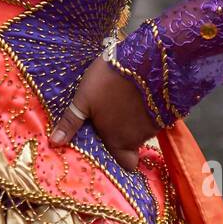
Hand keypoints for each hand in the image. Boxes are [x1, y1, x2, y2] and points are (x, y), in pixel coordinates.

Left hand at [49, 57, 155, 171]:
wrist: (149, 59)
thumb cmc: (110, 81)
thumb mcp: (84, 99)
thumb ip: (71, 123)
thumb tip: (54, 144)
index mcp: (118, 141)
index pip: (125, 165)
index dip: (120, 159)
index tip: (111, 148)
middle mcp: (139, 139)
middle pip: (133, 146)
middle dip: (125, 137)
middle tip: (114, 119)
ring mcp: (156, 124)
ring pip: (144, 130)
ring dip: (135, 120)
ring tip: (123, 101)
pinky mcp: (167, 109)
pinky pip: (156, 116)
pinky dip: (147, 109)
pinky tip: (137, 95)